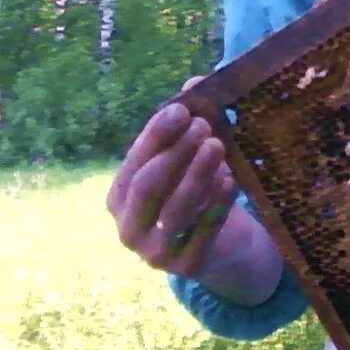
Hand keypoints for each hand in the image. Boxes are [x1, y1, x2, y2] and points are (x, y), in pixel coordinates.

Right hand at [106, 75, 238, 277]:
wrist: (221, 245)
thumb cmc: (194, 190)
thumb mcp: (185, 160)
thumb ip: (185, 124)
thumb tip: (196, 82)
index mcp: (118, 198)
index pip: (134, 162)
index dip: (156, 135)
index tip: (181, 109)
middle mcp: (128, 229)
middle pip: (149, 185)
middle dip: (176, 152)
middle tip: (204, 125)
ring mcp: (155, 253)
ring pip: (175, 209)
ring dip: (197, 174)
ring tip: (218, 145)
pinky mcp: (188, 267)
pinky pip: (203, 232)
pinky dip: (217, 203)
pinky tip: (230, 179)